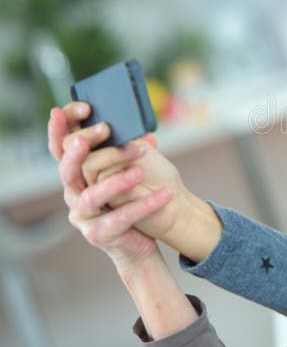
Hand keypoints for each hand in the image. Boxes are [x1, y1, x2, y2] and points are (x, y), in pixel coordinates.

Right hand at [49, 104, 203, 338]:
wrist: (143, 238)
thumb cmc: (136, 196)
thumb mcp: (129, 169)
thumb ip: (126, 151)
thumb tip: (142, 131)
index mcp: (78, 174)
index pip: (61, 147)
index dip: (62, 127)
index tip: (80, 107)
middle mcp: (74, 194)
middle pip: (68, 170)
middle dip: (83, 149)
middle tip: (103, 131)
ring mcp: (84, 216)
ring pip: (92, 196)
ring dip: (116, 181)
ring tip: (138, 171)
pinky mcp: (100, 235)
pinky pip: (121, 218)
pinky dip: (144, 205)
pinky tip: (164, 196)